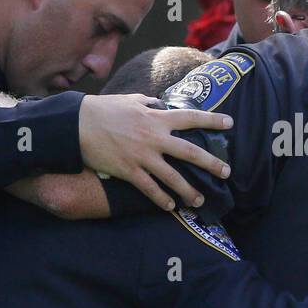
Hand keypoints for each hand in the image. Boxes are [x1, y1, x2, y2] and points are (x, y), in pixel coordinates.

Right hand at [78, 94, 231, 211]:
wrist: (77, 124)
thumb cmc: (103, 109)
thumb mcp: (131, 101)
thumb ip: (149, 105)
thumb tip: (160, 106)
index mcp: (156, 118)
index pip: (191, 117)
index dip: (213, 120)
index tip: (230, 123)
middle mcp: (154, 138)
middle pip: (190, 152)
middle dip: (211, 163)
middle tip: (227, 172)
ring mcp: (142, 156)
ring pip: (173, 177)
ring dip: (189, 191)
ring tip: (200, 201)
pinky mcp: (128, 171)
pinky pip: (149, 189)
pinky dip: (161, 199)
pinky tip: (170, 207)